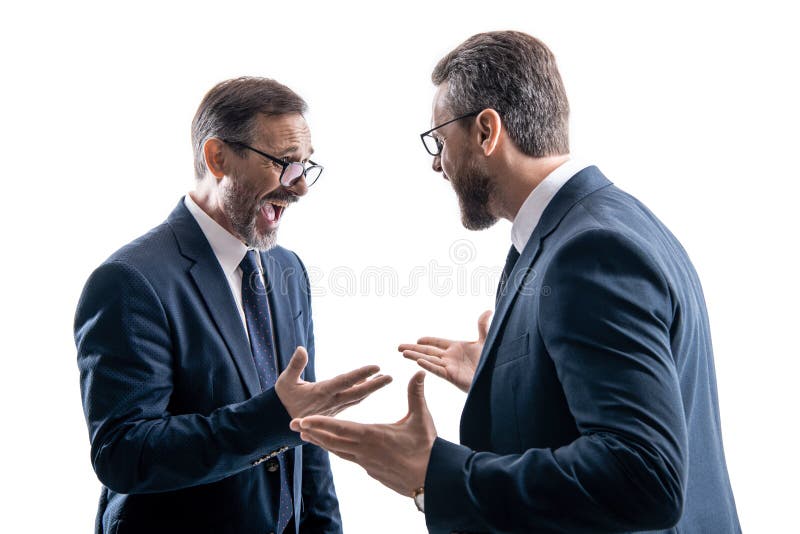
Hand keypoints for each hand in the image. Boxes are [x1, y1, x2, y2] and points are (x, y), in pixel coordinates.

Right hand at [275, 346, 392, 418]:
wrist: (281, 422)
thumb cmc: (283, 399)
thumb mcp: (285, 381)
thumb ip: (295, 365)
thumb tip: (301, 348)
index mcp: (322, 392)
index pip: (345, 381)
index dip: (361, 374)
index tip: (376, 367)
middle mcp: (331, 401)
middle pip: (357, 392)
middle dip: (374, 385)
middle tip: (390, 377)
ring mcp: (334, 408)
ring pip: (357, 398)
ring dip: (371, 388)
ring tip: (384, 379)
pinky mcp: (335, 411)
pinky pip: (352, 402)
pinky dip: (362, 394)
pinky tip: (370, 386)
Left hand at [290, 371, 436, 496]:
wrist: (430, 480)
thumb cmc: (427, 449)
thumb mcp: (421, 419)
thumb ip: (416, 395)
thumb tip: (418, 372)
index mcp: (372, 436)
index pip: (340, 428)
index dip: (321, 423)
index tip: (303, 420)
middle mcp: (364, 451)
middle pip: (332, 440)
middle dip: (312, 431)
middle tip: (293, 426)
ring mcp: (366, 463)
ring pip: (338, 451)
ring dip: (322, 442)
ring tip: (307, 436)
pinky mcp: (371, 471)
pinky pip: (349, 458)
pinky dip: (338, 451)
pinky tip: (335, 448)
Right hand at [398, 310, 491, 391]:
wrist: (497, 376)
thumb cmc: (492, 361)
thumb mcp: (486, 341)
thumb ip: (483, 326)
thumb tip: (488, 310)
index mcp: (457, 348)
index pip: (438, 343)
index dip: (428, 341)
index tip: (418, 340)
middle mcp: (451, 358)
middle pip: (428, 351)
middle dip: (414, 349)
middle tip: (399, 347)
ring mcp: (450, 367)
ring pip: (429, 360)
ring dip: (415, 356)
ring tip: (402, 353)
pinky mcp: (453, 376)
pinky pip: (438, 370)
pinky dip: (428, 365)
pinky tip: (418, 361)